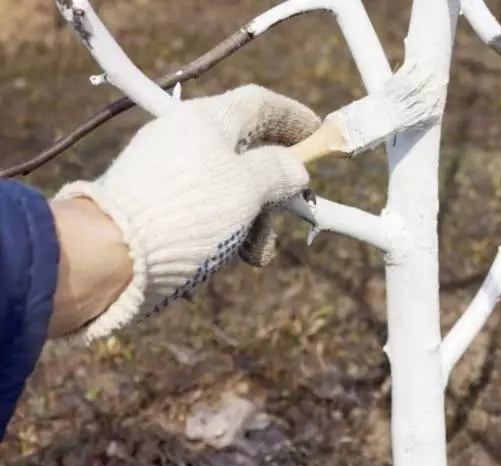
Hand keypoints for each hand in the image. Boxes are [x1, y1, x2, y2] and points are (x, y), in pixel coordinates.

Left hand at [52, 85, 319, 342]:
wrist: (110, 254)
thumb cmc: (188, 213)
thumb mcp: (247, 188)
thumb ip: (278, 171)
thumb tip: (294, 169)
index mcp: (207, 120)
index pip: (259, 104)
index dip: (293, 117)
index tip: (318, 135)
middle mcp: (185, 138)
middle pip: (246, 152)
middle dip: (274, 187)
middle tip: (291, 213)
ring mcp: (167, 171)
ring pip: (228, 187)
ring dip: (252, 219)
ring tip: (255, 253)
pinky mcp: (155, 202)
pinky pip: (204, 208)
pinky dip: (225, 229)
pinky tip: (227, 256)